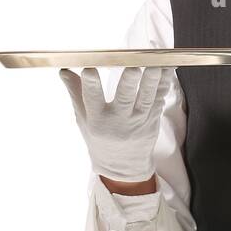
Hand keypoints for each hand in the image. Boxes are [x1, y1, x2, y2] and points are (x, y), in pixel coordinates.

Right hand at [59, 66, 173, 183]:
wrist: (123, 165)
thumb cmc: (99, 137)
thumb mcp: (83, 119)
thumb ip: (76, 93)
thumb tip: (63, 69)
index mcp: (97, 120)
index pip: (91, 100)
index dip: (90, 85)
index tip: (89, 69)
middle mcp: (118, 121)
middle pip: (124, 99)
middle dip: (129, 83)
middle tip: (133, 68)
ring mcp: (138, 121)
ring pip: (146, 98)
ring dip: (152, 81)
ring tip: (155, 65)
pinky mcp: (153, 120)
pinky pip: (159, 99)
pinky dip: (164, 84)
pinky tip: (167, 69)